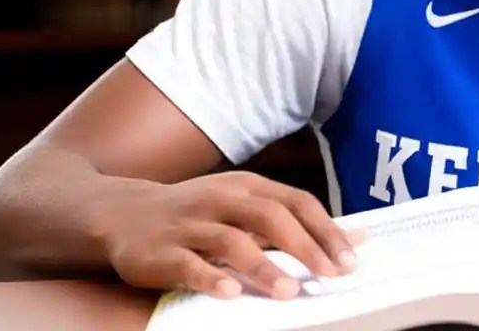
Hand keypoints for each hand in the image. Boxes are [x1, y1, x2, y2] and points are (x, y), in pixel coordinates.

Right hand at [95, 171, 362, 299]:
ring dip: (263, 267)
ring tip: (289, 291)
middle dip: (304, 246)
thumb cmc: (199, 214)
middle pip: (270, 217)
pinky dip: (210, 278)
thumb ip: (296, 222)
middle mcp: (221, 199)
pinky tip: (230, 293)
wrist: (121, 213)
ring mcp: (190, 224)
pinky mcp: (159, 252)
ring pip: (231, 241)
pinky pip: (187, 265)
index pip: (296, 203)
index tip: (350, 259)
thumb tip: (357, 237)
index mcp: (247, 186)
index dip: (325, 230)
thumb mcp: (246, 207)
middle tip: (330, 274)